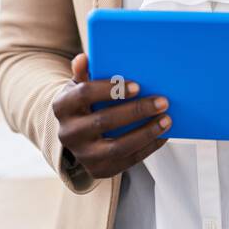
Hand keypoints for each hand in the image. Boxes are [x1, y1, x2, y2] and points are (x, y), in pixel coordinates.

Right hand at [52, 53, 171, 179]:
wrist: (75, 135)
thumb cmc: (82, 104)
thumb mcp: (78, 86)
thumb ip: (82, 72)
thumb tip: (84, 58)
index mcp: (62, 107)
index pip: (84, 94)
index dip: (110, 90)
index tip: (137, 86)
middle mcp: (68, 133)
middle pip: (104, 121)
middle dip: (136, 111)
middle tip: (161, 101)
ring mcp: (83, 155)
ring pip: (118, 146)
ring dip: (146, 132)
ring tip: (166, 120)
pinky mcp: (99, 170)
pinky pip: (127, 161)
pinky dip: (148, 147)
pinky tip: (162, 135)